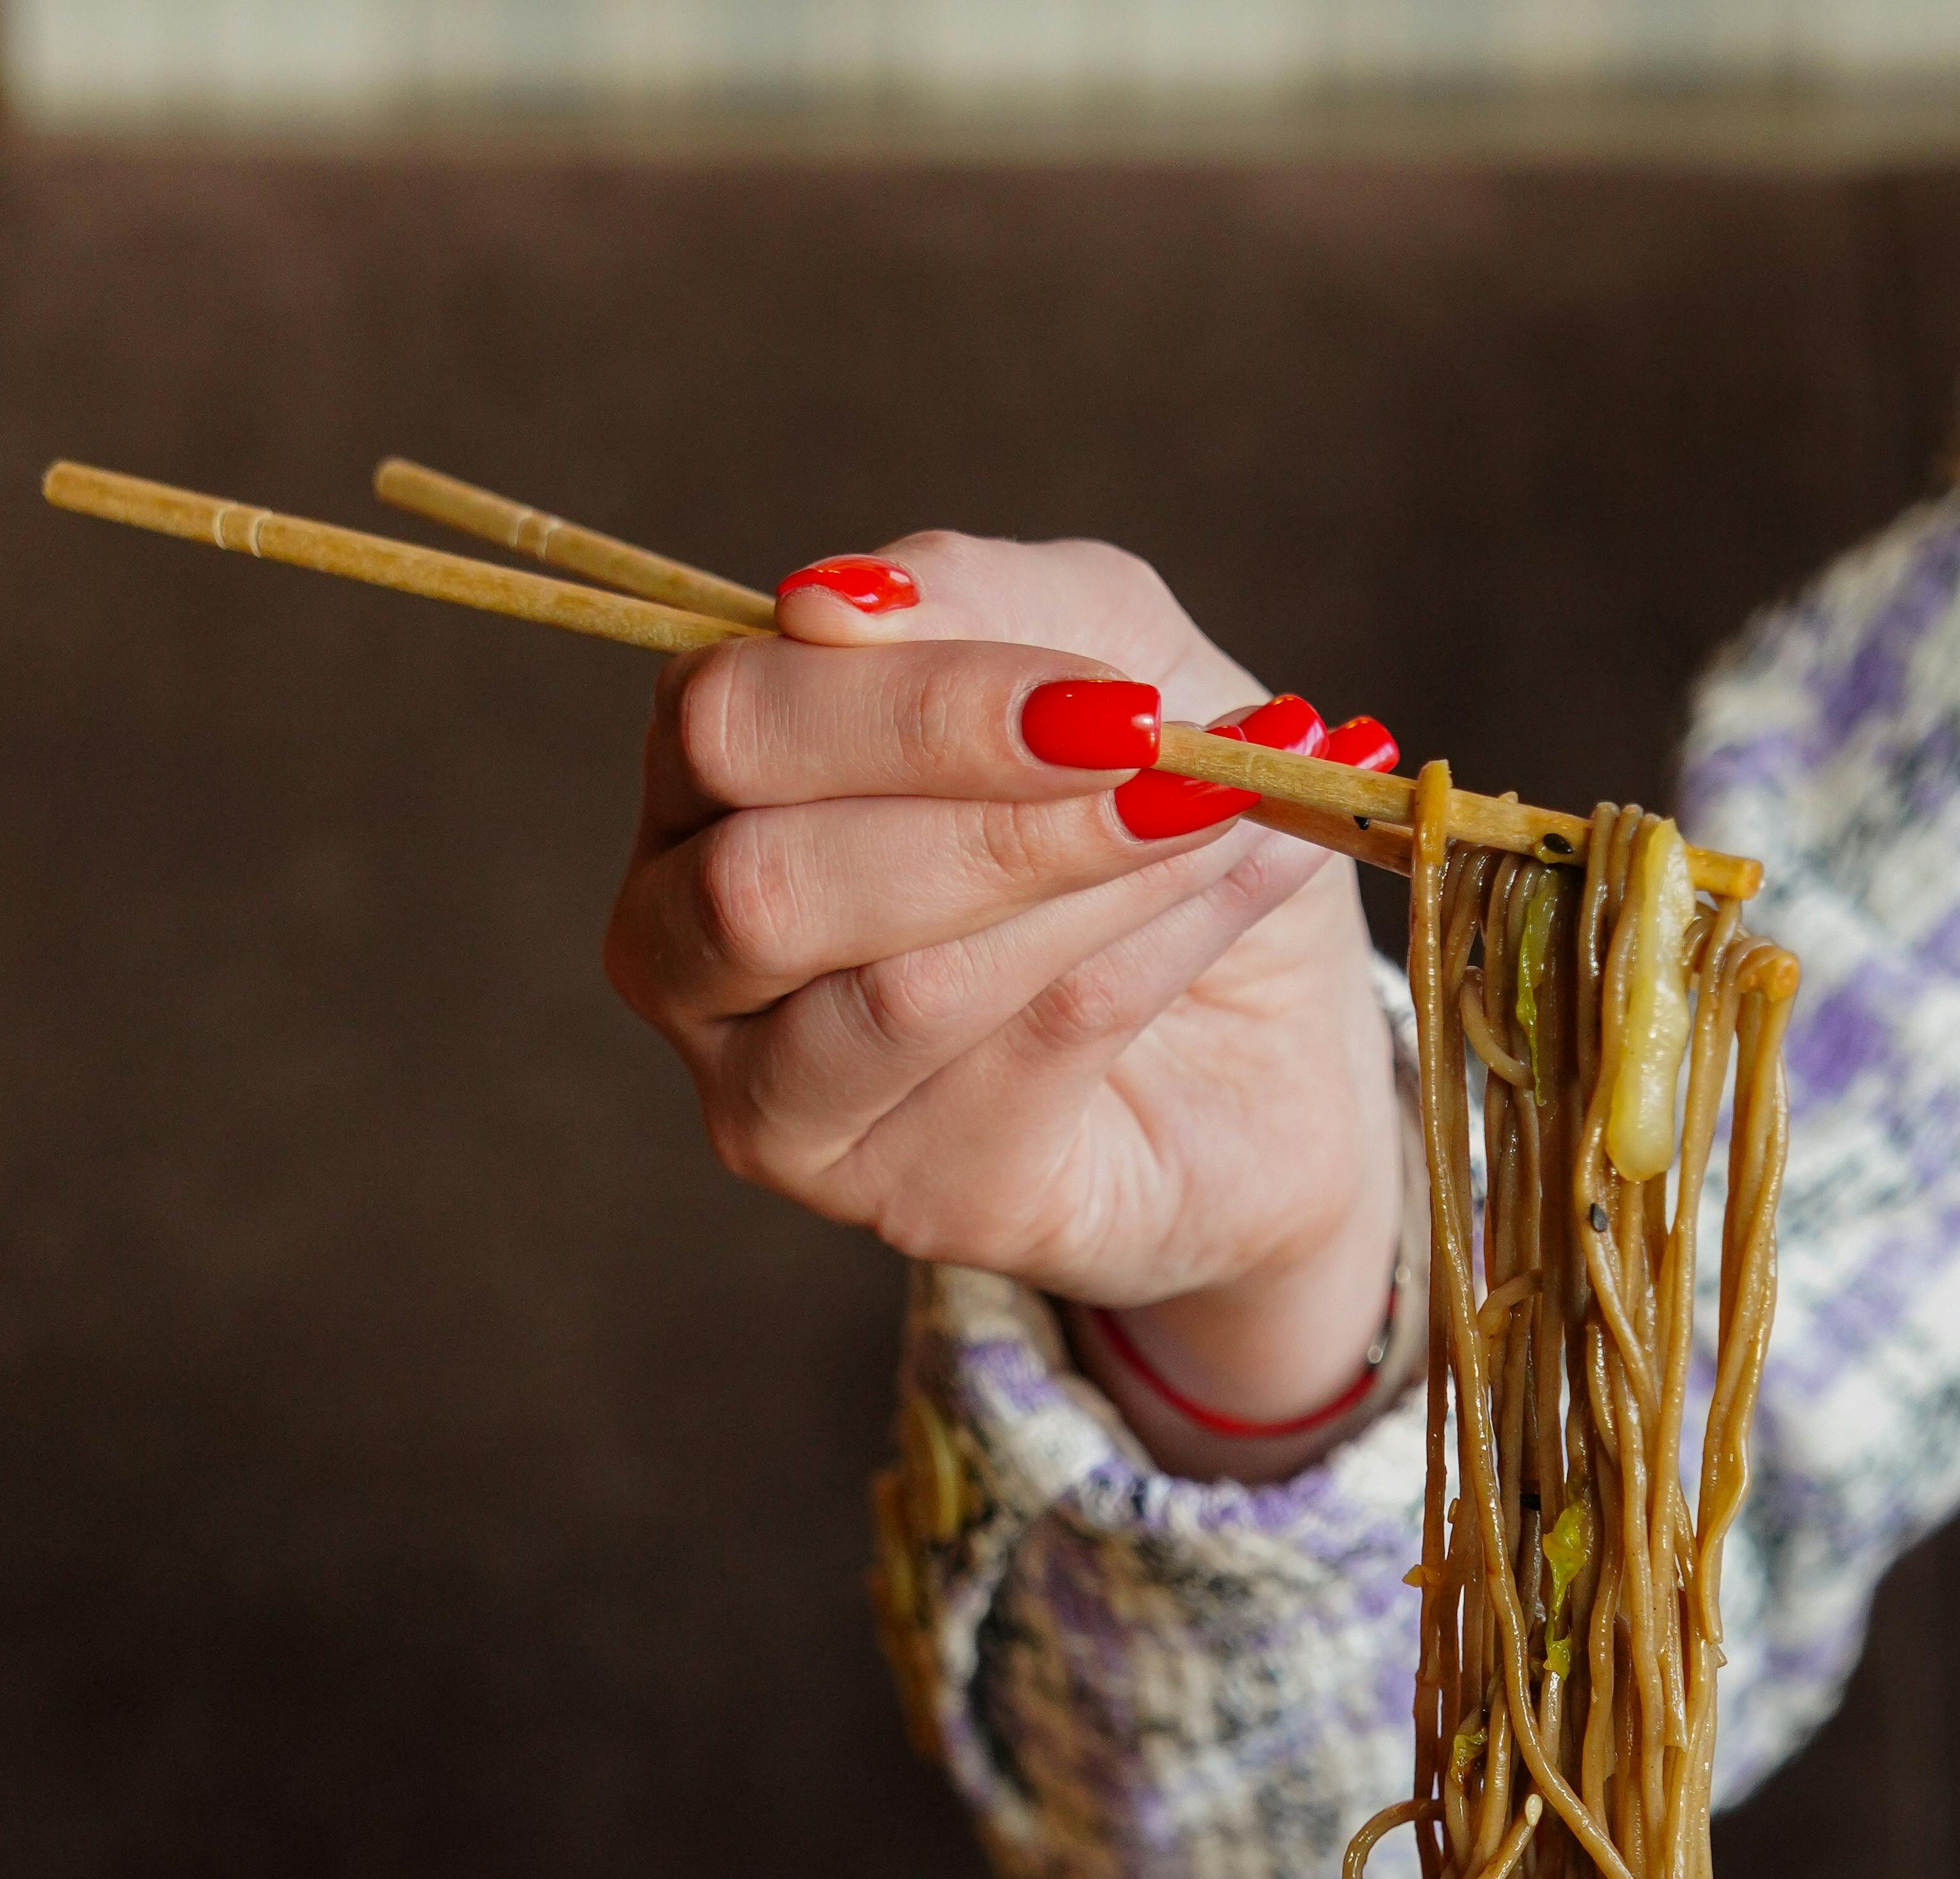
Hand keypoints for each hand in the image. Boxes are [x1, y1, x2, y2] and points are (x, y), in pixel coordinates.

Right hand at [605, 530, 1410, 1454]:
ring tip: (1220, 812)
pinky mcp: (914, 1198)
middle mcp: (690, 954)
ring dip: (1079, 883)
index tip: (1094, 682)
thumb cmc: (1142, 812)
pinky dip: (1145, 960)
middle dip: (975, 800)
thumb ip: (973, 600)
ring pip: (900, 989)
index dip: (909, 698)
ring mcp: (783, 1103)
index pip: (724, 724)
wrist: (1269, 1034)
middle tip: (1154, 743)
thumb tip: (834, 598)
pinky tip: (1230, 892)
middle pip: (765, 878)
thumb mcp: (1095, 646)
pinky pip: (1021, 1066)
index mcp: (698, 789)